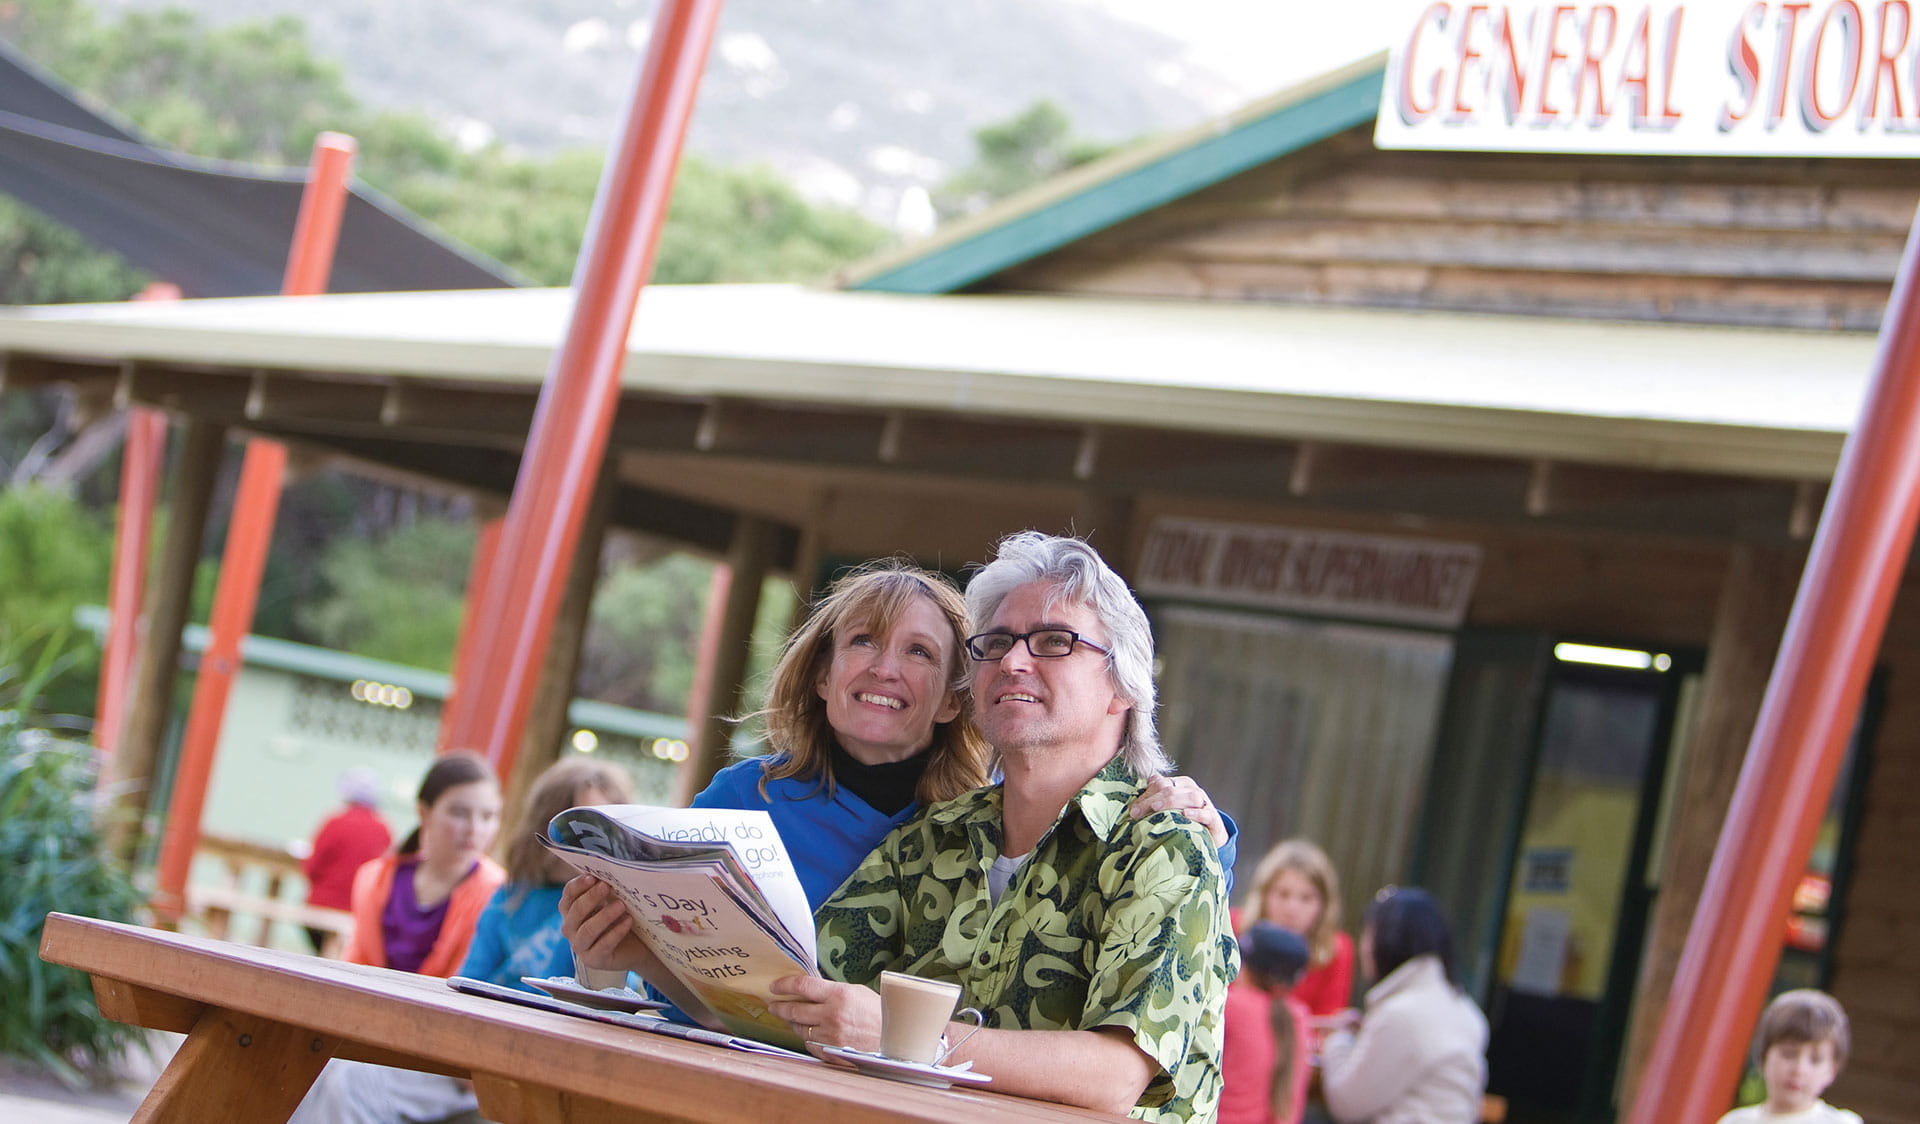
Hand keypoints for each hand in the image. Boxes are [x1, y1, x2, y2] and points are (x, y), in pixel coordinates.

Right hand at [558, 874, 646, 975]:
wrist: (635, 946)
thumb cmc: (619, 919)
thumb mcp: (611, 901)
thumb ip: (605, 890)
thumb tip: (610, 873)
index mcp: (571, 911)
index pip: (568, 896)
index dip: (578, 885)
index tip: (593, 876)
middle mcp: (570, 928)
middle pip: (575, 912)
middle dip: (591, 898)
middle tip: (607, 887)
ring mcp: (580, 946)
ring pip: (587, 930)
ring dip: (605, 915)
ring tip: (622, 905)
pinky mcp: (593, 960)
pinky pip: (603, 945)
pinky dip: (616, 932)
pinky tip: (628, 921)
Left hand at [766, 975, 881, 1054]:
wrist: (893, 1038)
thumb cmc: (878, 1012)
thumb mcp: (855, 992)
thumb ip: (830, 991)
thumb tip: (807, 989)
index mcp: (839, 995)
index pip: (802, 986)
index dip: (784, 985)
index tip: (775, 986)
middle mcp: (831, 1015)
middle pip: (794, 1009)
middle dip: (779, 1006)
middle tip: (773, 1004)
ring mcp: (830, 1035)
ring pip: (799, 1028)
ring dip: (792, 1022)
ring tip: (790, 1018)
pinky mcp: (831, 1052)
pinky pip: (810, 1044)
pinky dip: (806, 1037)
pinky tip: (808, 1032)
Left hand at [1131, 774, 1228, 847]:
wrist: (1210, 837)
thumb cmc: (1184, 822)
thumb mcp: (1168, 811)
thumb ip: (1154, 802)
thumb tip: (1134, 803)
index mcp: (1180, 784)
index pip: (1161, 783)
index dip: (1145, 795)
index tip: (1133, 811)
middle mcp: (1192, 790)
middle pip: (1171, 789)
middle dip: (1152, 800)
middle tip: (1137, 813)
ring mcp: (1204, 803)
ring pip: (1190, 796)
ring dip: (1172, 802)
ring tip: (1156, 809)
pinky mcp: (1214, 818)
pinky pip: (1207, 813)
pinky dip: (1196, 813)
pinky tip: (1185, 814)